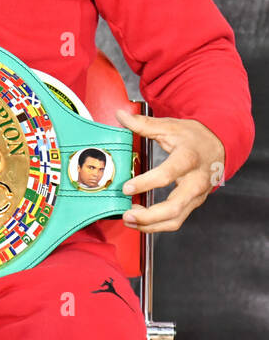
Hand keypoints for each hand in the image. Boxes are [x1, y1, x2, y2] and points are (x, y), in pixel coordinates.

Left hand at [116, 110, 226, 233]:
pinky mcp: (193, 203)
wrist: (219, 146)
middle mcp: (196, 181)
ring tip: (128, 220)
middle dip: (149, 216)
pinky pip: (176, 220)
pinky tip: (140, 220)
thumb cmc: (193, 137)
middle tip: (127, 215)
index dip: (146, 183)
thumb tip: (121, 115)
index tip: (126, 188)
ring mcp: (197, 195)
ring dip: (151, 225)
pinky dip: (157, 224)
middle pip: (175, 207)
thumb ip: (144, 124)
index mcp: (189, 159)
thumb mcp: (170, 126)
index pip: (168, 174)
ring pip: (176, 219)